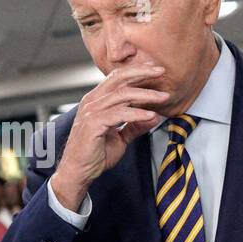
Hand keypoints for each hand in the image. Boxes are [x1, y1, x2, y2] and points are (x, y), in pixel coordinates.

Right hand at [52, 64, 169, 210]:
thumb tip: (153, 117)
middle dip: (142, 73)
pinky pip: (119, 114)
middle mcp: (93, 101)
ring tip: (163, 98)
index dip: (137, 72)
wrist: (79, 171)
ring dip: (146, 95)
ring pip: (122, 95)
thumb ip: (135, 126)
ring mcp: (92, 111)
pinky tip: (151, 116)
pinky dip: (137, 113)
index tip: (157, 71)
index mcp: (97, 100)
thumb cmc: (95, 153)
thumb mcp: (121, 137)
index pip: (118, 78)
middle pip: (119, 79)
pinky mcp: (93, 124)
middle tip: (161, 72)